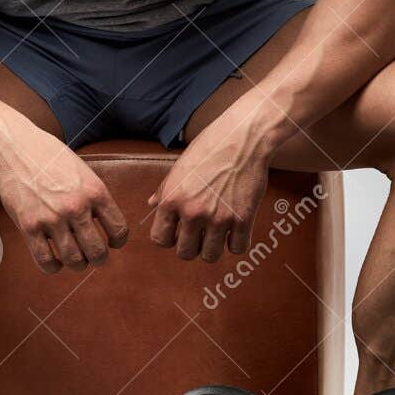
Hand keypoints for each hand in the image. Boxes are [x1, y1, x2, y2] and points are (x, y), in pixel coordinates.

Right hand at [0, 128, 128, 273]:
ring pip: (74, 260)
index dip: (118, 242)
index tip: (112, 243)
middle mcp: (76, 207)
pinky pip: (45, 260)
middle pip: (98, 252)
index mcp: (95, 192)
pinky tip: (54, 262)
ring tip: (75, 260)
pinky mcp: (29, 226)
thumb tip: (103, 224)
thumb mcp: (83, 171)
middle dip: (99, 259)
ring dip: (77, 265)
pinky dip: (53, 267)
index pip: (119, 229)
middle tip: (94, 257)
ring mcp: (52, 218)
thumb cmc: (50, 157)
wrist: (15, 148)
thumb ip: (94, 197)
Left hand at [148, 125, 269, 261]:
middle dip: (191, 247)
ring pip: (210, 256)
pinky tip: (235, 231)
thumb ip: (164, 191)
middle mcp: (192, 212)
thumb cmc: (209, 148)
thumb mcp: (179, 167)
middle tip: (199, 235)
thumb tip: (151, 204)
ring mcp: (219, 218)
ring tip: (217, 235)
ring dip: (213, 248)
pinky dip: (236, 243)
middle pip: (185, 253)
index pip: (160, 239)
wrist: (242, 138)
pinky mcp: (243, 218)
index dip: (169, 239)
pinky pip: (237, 249)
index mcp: (172, 200)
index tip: (178, 233)